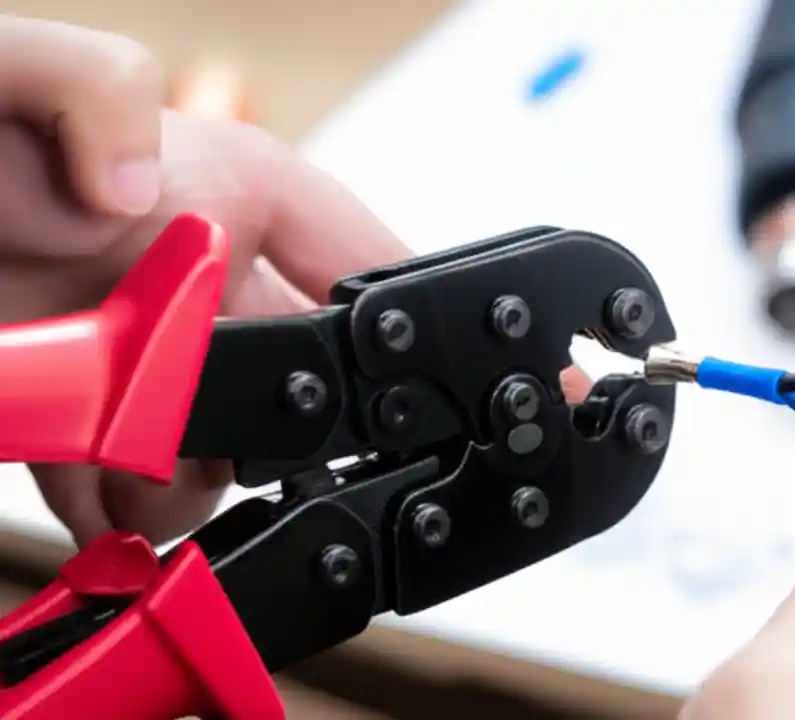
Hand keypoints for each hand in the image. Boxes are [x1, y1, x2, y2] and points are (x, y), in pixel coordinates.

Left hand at [0, 14, 412, 545]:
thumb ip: (99, 88)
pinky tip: (93, 503)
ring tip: (117, 467)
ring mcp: (146, 351)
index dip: (401, 337)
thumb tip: (128, 191)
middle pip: (298, 393)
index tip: (412, 399)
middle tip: (189, 432)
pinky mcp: (80, 408)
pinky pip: (133, 489)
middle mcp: (202, 278)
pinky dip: (124, 516)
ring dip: (182, 485)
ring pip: (220, 456)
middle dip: (270, 441)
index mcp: (228, 188)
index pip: (367, 268)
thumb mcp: (32, 72)